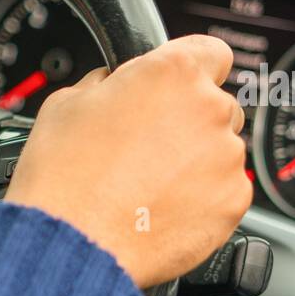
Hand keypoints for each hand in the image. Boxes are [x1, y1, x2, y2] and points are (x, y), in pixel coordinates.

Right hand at [5, 35, 249, 288]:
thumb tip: (114, 86)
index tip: (174, 90)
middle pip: (214, 106)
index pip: (211, 52)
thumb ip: (105, 84)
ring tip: (147, 188)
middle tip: (145, 149)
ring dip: (193, 164)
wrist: (71, 243)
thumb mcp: (65, 104)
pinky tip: (160, 210)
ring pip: (219, 151)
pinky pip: (224, 192)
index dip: (189, 71)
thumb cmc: (62, 176)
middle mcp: (208, 109)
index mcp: (171, 73)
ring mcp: (226, 158)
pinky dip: (200, 200)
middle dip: (186, 123)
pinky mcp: (232, 202)